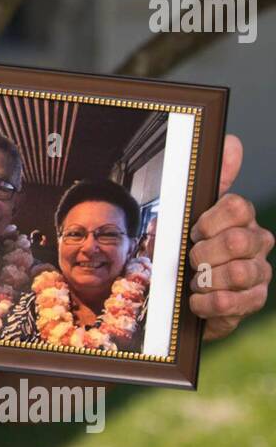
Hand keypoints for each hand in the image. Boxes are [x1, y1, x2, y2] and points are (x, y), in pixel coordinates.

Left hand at [188, 135, 273, 341]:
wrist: (187, 291)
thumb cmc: (192, 249)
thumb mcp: (191, 213)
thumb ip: (214, 179)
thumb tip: (232, 142)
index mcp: (243, 218)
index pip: (236, 207)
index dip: (209, 222)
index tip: (194, 232)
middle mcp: (258, 243)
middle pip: (237, 242)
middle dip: (205, 254)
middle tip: (192, 260)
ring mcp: (259, 274)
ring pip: (238, 273)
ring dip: (207, 280)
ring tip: (195, 282)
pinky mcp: (253, 302)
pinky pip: (233, 303)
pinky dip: (208, 303)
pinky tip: (197, 301)